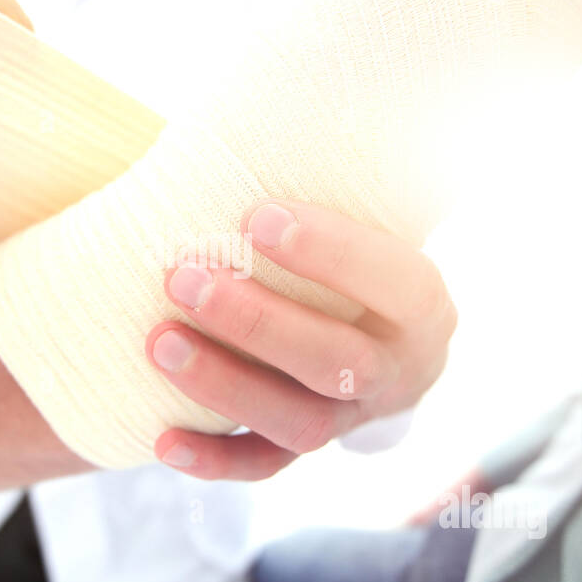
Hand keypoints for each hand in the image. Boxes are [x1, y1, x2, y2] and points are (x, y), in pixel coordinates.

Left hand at [147, 200, 456, 479]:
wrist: (368, 331)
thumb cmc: (344, 254)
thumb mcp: (360, 216)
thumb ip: (322, 182)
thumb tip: (239, 114)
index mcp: (424, 307)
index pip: (396, 283)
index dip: (332, 253)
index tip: (255, 214)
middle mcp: (400, 372)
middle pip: (338, 361)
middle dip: (258, 322)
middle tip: (182, 275)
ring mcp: (353, 420)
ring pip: (300, 423)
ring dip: (225, 386)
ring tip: (158, 341)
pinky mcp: (307, 450)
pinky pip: (264, 468)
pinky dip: (213, 460)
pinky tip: (160, 440)